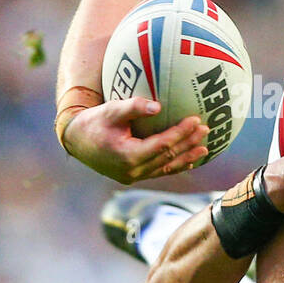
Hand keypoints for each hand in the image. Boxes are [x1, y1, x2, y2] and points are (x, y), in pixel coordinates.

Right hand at [62, 98, 208, 183]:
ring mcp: (133, 176)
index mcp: (128, 155)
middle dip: (189, 143)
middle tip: (206, 130)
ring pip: (166, 168)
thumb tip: (158, 106)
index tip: (196, 119)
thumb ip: (133, 107)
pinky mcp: (133, 176)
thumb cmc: (94, 122)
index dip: (181, 133)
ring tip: (205, 148)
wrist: (77, 141)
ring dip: (187, 157)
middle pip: (168, 157)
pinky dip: (175, 166)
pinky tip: (190, 161)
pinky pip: (159, 172)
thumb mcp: (111, 110)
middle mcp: (133, 170)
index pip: (162, 145)